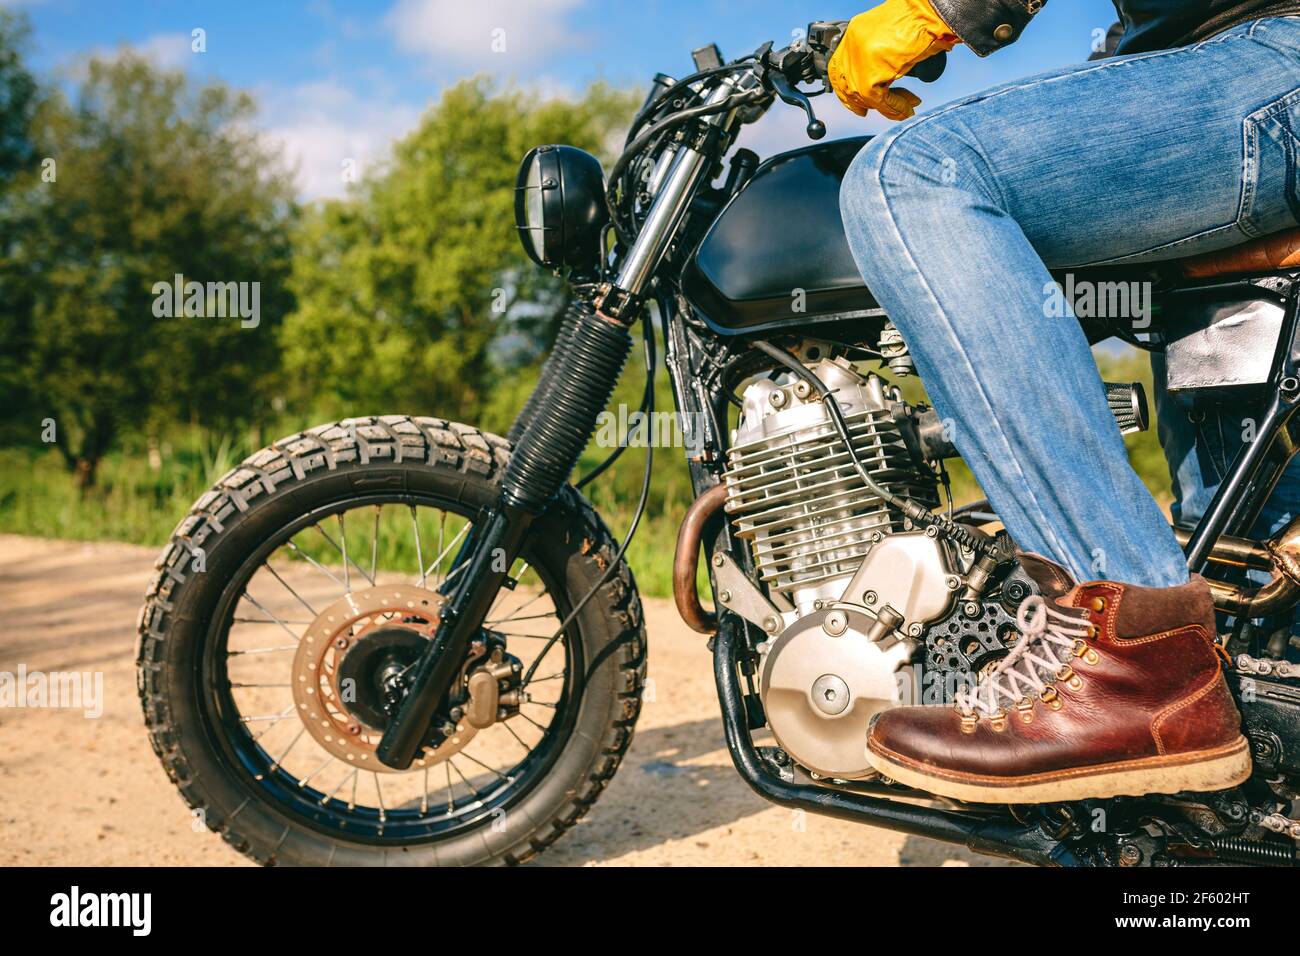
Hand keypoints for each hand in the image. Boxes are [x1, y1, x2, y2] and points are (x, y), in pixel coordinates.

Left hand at [828, 0, 958, 120]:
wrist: (933, 11)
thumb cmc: (921, 19)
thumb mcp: (890, 35)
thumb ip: (877, 54)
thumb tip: (879, 80)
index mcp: (854, 33)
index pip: (840, 68)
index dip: (845, 90)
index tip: (856, 103)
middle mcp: (852, 46)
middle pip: (848, 86)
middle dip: (861, 103)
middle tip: (869, 112)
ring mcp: (859, 62)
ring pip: (865, 97)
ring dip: (888, 107)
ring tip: (907, 107)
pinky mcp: (870, 77)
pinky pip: (881, 101)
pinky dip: (897, 108)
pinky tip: (909, 108)